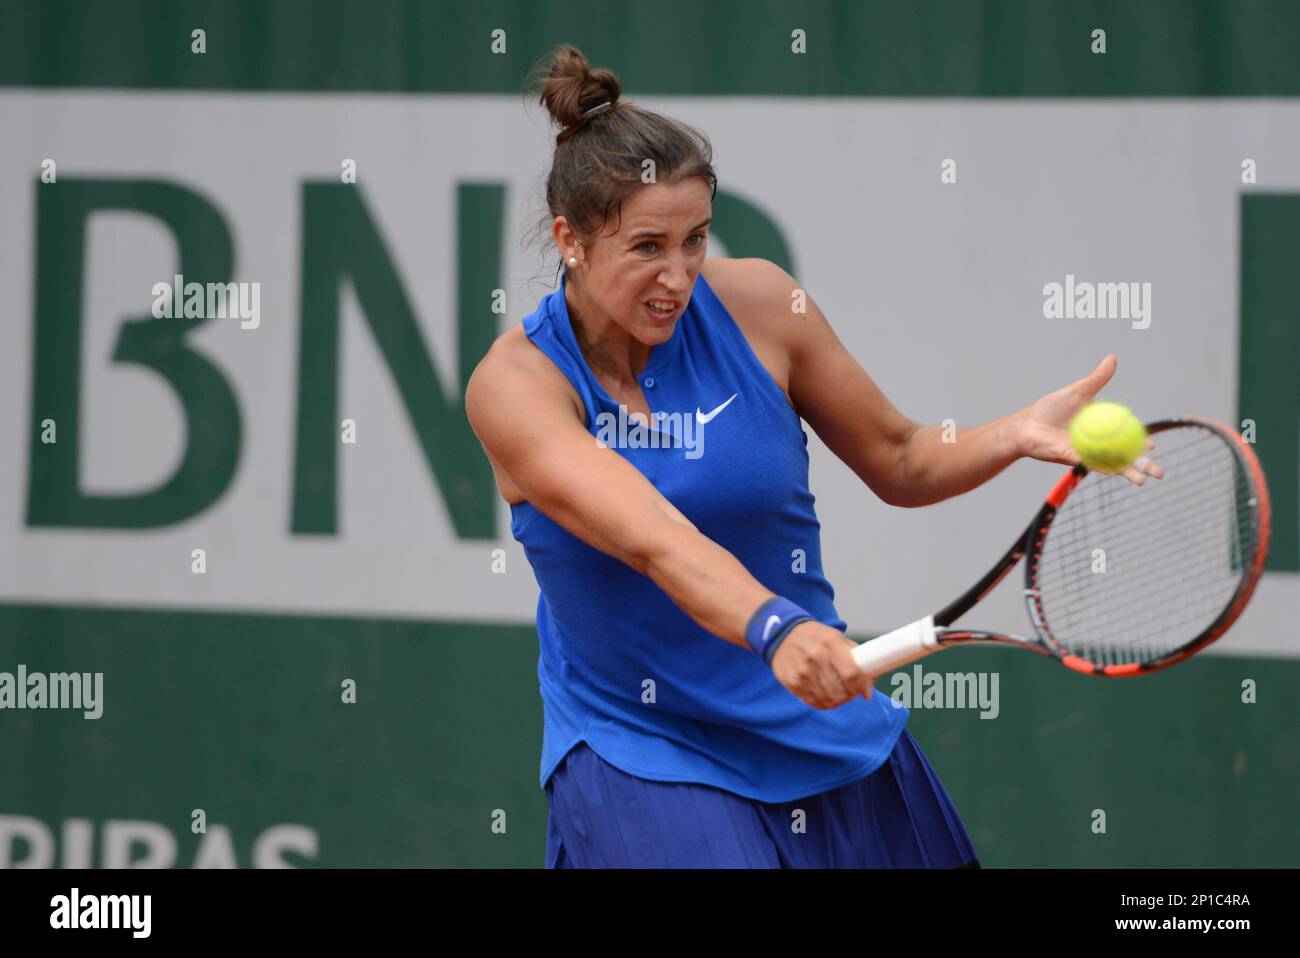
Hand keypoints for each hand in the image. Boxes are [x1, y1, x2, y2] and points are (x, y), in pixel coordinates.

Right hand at [770, 621, 873, 708]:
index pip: (852, 672)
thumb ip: (855, 658)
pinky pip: (814, 703)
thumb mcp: (836, 637)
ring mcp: (801, 671)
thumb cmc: (815, 637)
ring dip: (837, 701)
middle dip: (850, 695)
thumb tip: (869, 688)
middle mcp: (815, 656)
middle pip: (840, 691)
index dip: (861, 685)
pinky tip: (824, 695)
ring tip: (838, 694)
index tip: (864, 690)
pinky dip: (823, 703)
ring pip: (828, 700)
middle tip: (851, 692)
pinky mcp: (792, 682)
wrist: (781, 633)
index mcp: (830, 642)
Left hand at [1009, 354, 1163, 485]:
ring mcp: (1086, 454)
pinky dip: (1103, 467)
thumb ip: (1096, 378)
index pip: (1127, 438)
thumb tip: (1113, 358)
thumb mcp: (1077, 391)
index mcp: (1102, 430)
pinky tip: (1114, 473)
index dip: (1141, 444)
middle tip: (1160, 473)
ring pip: (1112, 466)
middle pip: (1126, 457)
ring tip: (1142, 481)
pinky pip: (1091, 464)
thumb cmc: (1050, 408)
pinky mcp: (1072, 459)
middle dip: (1144, 466)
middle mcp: (1097, 446)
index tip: (1152, 445)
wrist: (1027, 424)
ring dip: (1128, 473)